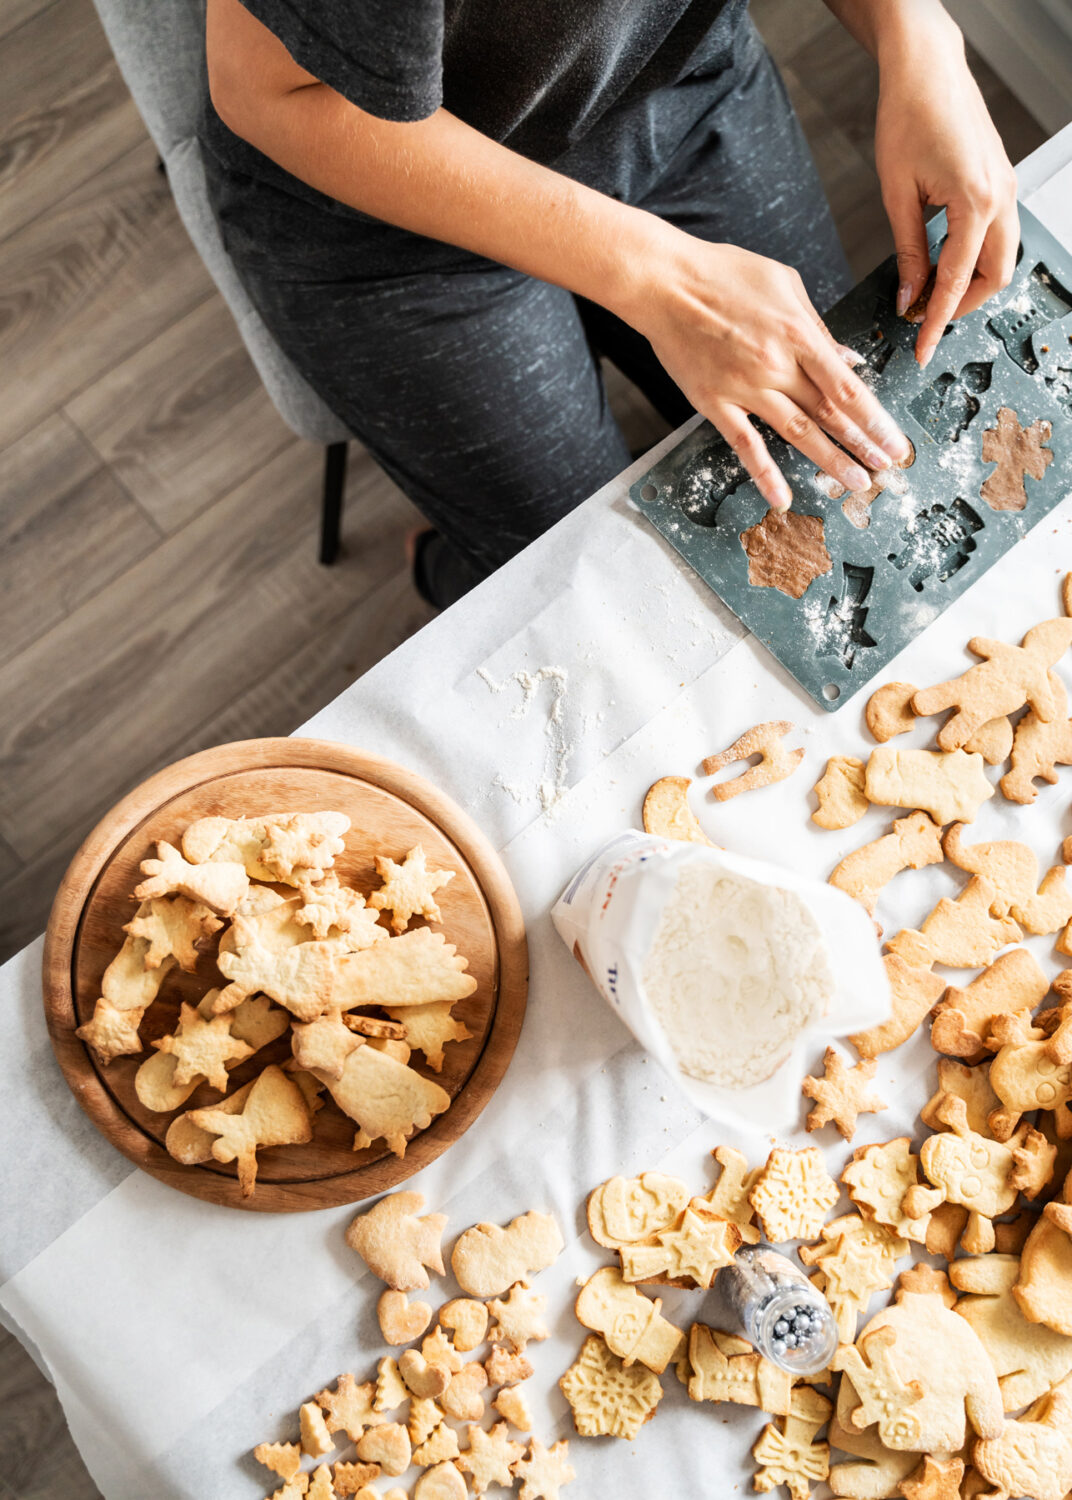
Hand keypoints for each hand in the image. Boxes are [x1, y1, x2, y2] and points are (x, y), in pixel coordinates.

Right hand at [627, 233, 912, 510]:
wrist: (666, 283)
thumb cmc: (724, 274)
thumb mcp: (784, 284)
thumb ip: (818, 328)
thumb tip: (848, 361)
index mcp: (798, 334)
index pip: (847, 387)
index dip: (875, 419)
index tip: (894, 441)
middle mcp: (776, 366)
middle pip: (830, 413)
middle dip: (863, 444)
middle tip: (887, 468)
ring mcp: (745, 388)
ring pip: (797, 432)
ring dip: (829, 460)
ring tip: (856, 483)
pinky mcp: (715, 402)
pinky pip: (744, 444)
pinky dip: (764, 474)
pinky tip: (781, 498)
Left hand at [874, 15, 1018, 366]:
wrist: (927, 69)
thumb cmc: (908, 118)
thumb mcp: (897, 193)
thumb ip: (909, 252)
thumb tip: (909, 297)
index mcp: (975, 200)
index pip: (957, 280)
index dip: (937, 321)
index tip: (922, 351)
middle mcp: (1001, 196)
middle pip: (995, 276)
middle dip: (961, 306)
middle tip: (922, 320)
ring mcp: (1006, 188)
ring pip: (1001, 258)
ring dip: (970, 283)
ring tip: (928, 293)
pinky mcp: (1001, 182)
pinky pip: (996, 234)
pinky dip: (974, 257)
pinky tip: (941, 263)